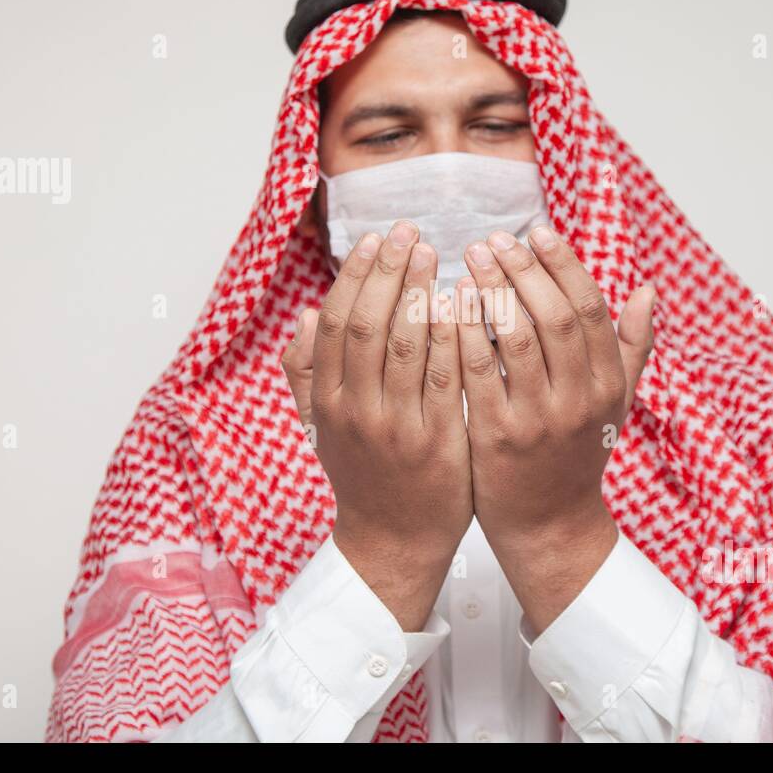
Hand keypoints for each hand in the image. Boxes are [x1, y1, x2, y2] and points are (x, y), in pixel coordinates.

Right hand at [281, 221, 471, 631]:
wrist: (394, 540)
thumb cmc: (362, 473)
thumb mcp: (321, 426)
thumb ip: (306, 372)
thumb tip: (307, 314)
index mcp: (327, 401)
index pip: (338, 322)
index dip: (357, 275)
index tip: (379, 239)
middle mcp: (356, 411)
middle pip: (369, 324)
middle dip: (390, 272)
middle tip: (412, 233)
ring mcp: (397, 428)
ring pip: (406, 345)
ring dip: (422, 293)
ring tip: (439, 256)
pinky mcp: (439, 442)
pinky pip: (446, 377)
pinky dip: (453, 335)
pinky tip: (466, 303)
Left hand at [454, 224, 654, 634]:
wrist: (549, 525)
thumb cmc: (577, 455)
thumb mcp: (615, 403)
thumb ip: (631, 347)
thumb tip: (647, 290)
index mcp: (609, 385)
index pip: (590, 309)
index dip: (563, 264)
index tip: (536, 231)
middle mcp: (579, 400)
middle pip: (554, 316)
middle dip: (523, 270)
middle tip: (493, 239)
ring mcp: (539, 420)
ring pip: (515, 338)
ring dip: (491, 291)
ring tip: (468, 259)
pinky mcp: (497, 438)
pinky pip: (477, 372)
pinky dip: (463, 332)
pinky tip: (447, 304)